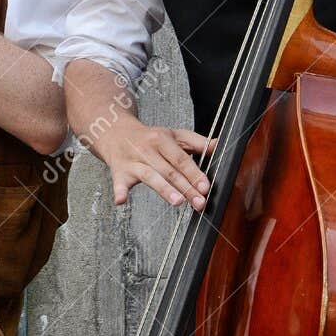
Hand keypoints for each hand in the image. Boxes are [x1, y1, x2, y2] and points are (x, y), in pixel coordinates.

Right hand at [96, 122, 215, 210]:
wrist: (115, 132)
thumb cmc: (150, 137)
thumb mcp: (174, 135)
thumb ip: (197, 142)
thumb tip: (220, 144)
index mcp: (162, 139)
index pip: (181, 159)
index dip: (194, 173)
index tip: (205, 187)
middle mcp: (147, 149)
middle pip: (169, 171)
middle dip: (186, 188)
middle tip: (199, 202)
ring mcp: (133, 161)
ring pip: (150, 176)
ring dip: (164, 189)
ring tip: (178, 202)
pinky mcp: (119, 172)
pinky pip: (119, 183)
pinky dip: (119, 192)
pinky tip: (121, 201)